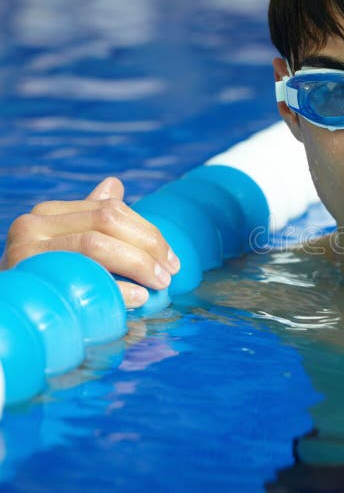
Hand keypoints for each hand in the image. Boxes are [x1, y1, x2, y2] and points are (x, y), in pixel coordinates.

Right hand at [0, 177, 179, 307]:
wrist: (9, 314)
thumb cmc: (47, 280)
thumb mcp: (67, 245)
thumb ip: (90, 218)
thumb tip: (115, 184)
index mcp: (49, 213)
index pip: (112, 209)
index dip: (148, 231)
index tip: (171, 258)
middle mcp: (33, 224)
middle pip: (107, 221)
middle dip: (148, 245)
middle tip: (170, 272)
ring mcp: (26, 250)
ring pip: (96, 244)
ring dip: (138, 264)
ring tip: (159, 284)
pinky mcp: (27, 277)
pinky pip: (81, 275)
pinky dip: (116, 287)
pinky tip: (137, 297)